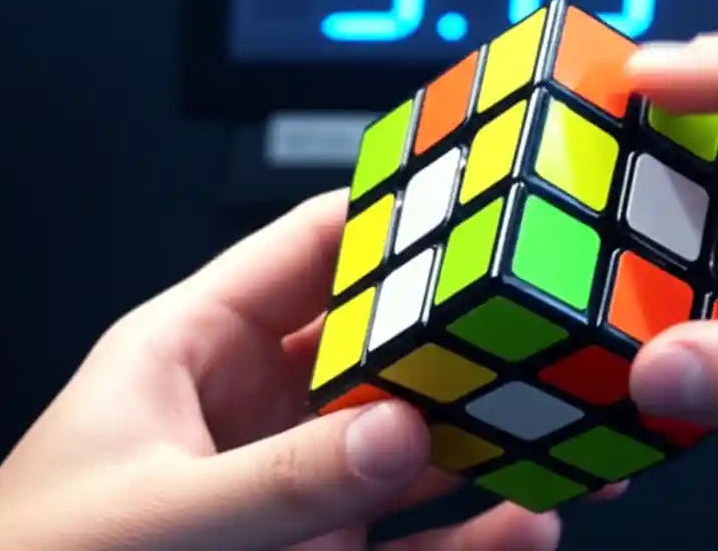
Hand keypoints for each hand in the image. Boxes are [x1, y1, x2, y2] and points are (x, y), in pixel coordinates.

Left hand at [0, 192, 573, 549]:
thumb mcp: (151, 515)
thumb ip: (275, 478)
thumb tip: (396, 432)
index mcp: (198, 345)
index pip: (313, 249)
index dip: (396, 217)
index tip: (483, 201)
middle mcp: (262, 405)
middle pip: (387, 343)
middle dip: (470, 337)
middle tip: (549, 330)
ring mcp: (297, 481)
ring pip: (415, 436)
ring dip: (491, 433)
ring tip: (566, 430)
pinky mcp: (320, 550)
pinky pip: (414, 533)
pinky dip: (473, 528)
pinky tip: (526, 519)